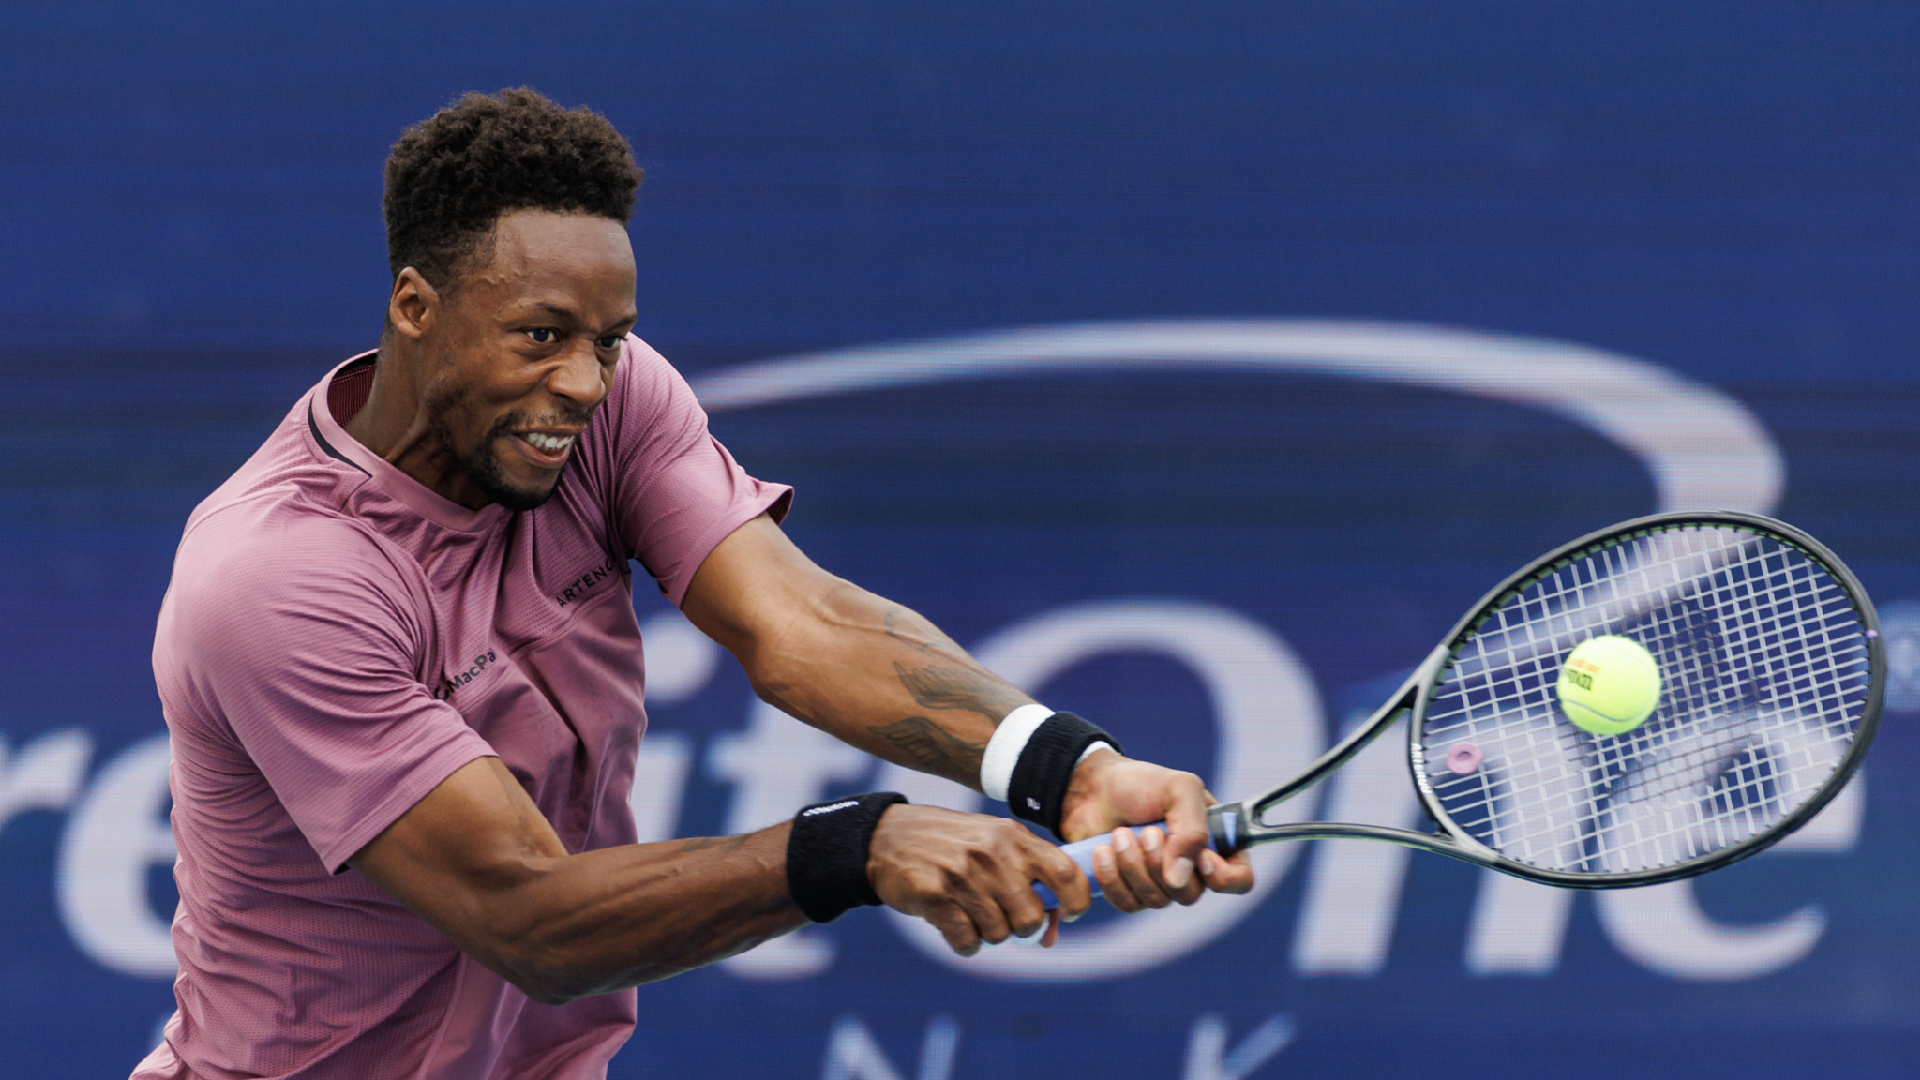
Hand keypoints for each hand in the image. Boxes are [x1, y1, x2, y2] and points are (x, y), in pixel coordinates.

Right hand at [866, 803, 1091, 954]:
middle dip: (1019, 928)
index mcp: (1013, 837)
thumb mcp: (992, 844)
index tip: (1069, 913)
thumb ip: (1026, 880)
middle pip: (1030, 918)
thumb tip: (1050, 937)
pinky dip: (965, 943)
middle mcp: (992, 855)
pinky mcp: (935, 896)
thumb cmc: (951, 845)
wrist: (886, 836)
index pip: (1065, 873)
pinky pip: (968, 943)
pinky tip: (953, 924)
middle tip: (1001, 916)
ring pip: (999, 935)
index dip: (1076, 901)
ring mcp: (963, 876)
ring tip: (970, 913)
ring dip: (988, 934)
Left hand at [1057, 749, 1255, 911]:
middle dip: (1160, 863)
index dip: (1224, 878)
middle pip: (1190, 895)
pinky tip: (1102, 851)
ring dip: (1133, 866)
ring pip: (1157, 900)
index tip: (1201, 858)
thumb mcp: (1179, 789)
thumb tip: (1178, 879)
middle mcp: (1192, 869)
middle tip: (1146, 832)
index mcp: (1215, 842)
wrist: (1093, 787)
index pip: (1239, 880)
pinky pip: (1128, 904)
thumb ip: (1192, 830)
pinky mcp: (1130, 890)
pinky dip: (1112, 878)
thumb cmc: (1141, 784)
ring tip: (1119, 834)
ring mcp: (1160, 883)